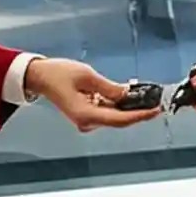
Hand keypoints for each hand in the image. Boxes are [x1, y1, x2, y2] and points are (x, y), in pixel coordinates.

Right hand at [24, 58, 160, 131]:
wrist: (39, 77)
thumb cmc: (58, 74)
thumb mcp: (87, 76)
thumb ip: (109, 88)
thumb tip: (128, 94)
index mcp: (86, 115)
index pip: (120, 119)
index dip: (140, 116)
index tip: (155, 110)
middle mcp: (87, 122)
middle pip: (119, 120)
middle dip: (138, 111)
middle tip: (156, 101)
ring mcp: (86, 120)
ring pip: (114, 116)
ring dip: (129, 106)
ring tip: (145, 95)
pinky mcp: (86, 114)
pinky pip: (107, 111)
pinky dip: (118, 104)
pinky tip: (129, 95)